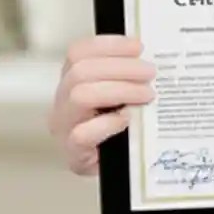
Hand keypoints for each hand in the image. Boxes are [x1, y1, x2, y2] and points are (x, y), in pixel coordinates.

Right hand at [50, 34, 155, 174]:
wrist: (117, 168)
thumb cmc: (120, 128)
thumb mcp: (121, 95)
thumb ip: (128, 76)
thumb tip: (150, 57)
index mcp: (72, 80)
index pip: (79, 52)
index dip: (109, 45)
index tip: (138, 47)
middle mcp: (62, 101)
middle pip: (81, 71)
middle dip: (121, 67)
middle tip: (150, 73)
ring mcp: (64, 128)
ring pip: (80, 96)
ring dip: (120, 91)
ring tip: (147, 95)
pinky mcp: (73, 154)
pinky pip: (82, 134)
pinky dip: (107, 124)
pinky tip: (127, 119)